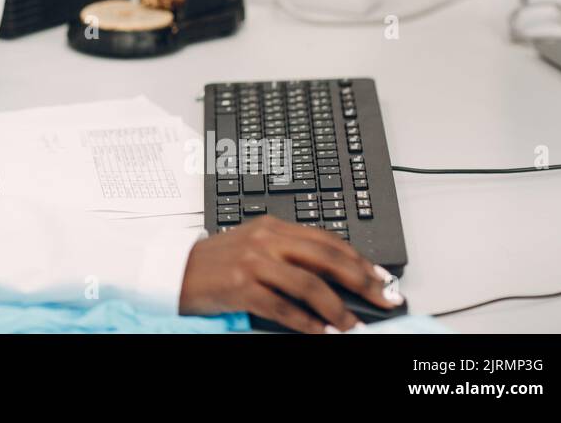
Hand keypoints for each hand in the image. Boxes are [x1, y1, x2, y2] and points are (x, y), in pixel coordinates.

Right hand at [178, 216, 400, 332]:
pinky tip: (321, 333)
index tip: (381, 277)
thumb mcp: (254, 247)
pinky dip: (307, 323)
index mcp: (272, 226)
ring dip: (337, 310)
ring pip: (309, 284)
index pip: (326, 240)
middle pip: (326, 258)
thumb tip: (333, 275)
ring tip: (354, 326)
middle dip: (361, 281)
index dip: (359, 259)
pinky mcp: (241, 285)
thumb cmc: (216, 263)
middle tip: (384, 298)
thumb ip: (289, 254)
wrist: (176, 270)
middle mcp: (266, 239)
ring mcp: (253, 262)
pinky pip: (284, 307)